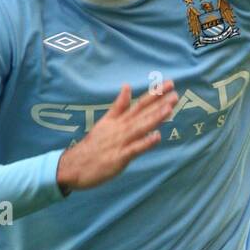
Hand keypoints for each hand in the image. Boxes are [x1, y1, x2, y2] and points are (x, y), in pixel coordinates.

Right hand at [56, 79, 178, 192]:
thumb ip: (118, 106)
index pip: (139, 103)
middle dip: (159, 103)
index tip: (169, 83)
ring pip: (140, 128)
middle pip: (142, 113)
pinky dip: (145, 143)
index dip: (154, 94)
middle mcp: (120, 128)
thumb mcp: (105, 121)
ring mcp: (120, 142)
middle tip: (175, 93)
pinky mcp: (118, 157)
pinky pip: (134, 149)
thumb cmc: (92, 146)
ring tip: (169, 109)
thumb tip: (127, 86)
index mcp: (118, 120)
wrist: (74, 166)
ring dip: (155, 118)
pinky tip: (157, 137)